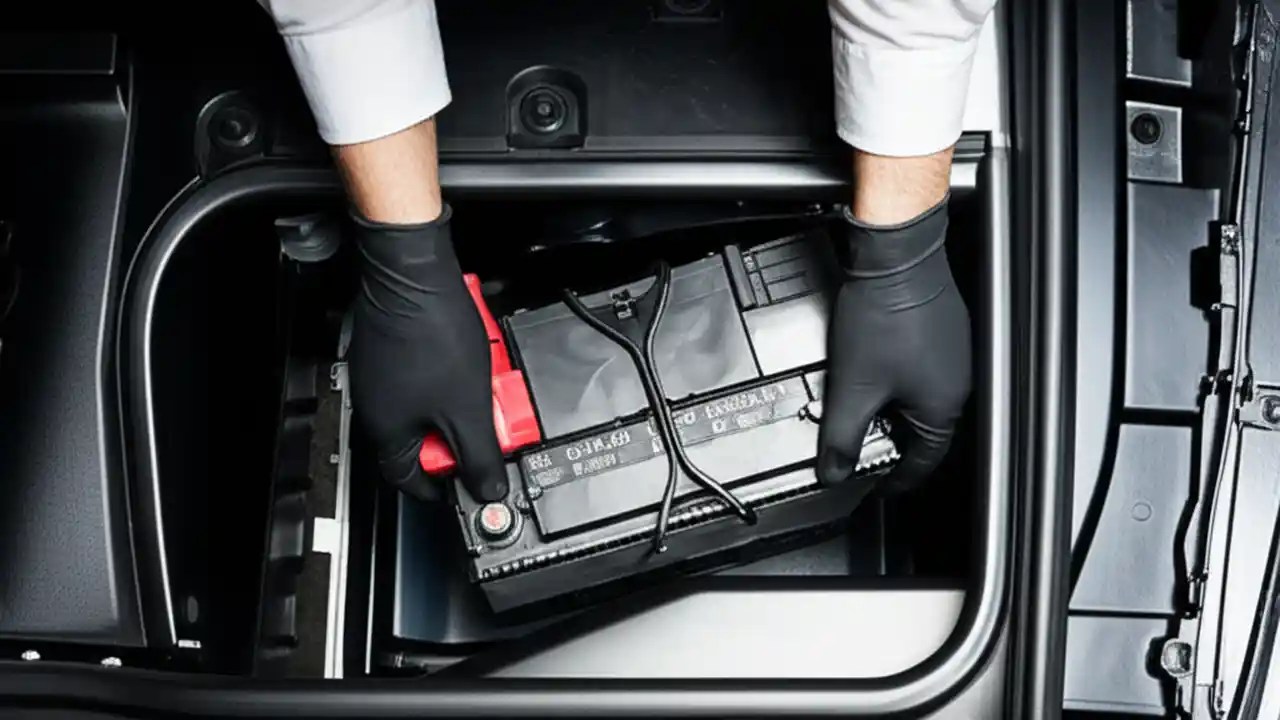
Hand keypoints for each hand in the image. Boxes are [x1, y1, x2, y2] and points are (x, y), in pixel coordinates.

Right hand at [347, 206, 507, 502]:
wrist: (415, 272)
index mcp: (388, 431)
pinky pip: (433, 377)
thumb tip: (489, 491)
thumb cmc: (430, 335)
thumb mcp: (469, 410)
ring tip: (490, 387)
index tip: (474, 478)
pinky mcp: (399, 350)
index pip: (412, 481)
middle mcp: (379, 407)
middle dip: (465, 434)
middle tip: (492, 424)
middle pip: (429, 441)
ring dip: (466, 402)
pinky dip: (458, 377)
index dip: (447, 485)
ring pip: (436, 406)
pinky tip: (478, 360)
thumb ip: (480, 457)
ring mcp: (387, 376)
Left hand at [817, 198, 970, 493]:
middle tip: (856, 444)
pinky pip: (919, 371)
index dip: (895, 479)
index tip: (877, 486)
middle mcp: (957, 384)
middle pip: (920, 431)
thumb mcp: (853, 388)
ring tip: (856, 403)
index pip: (922, 462)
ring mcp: (952, 355)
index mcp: (943, 406)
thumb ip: (841, 437)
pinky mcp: (942, 331)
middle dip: (886, 440)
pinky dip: (893, 379)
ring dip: (888, 407)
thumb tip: (834, 472)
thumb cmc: (885, 314)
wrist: (897, 255)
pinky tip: (869, 368)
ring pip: (918, 399)